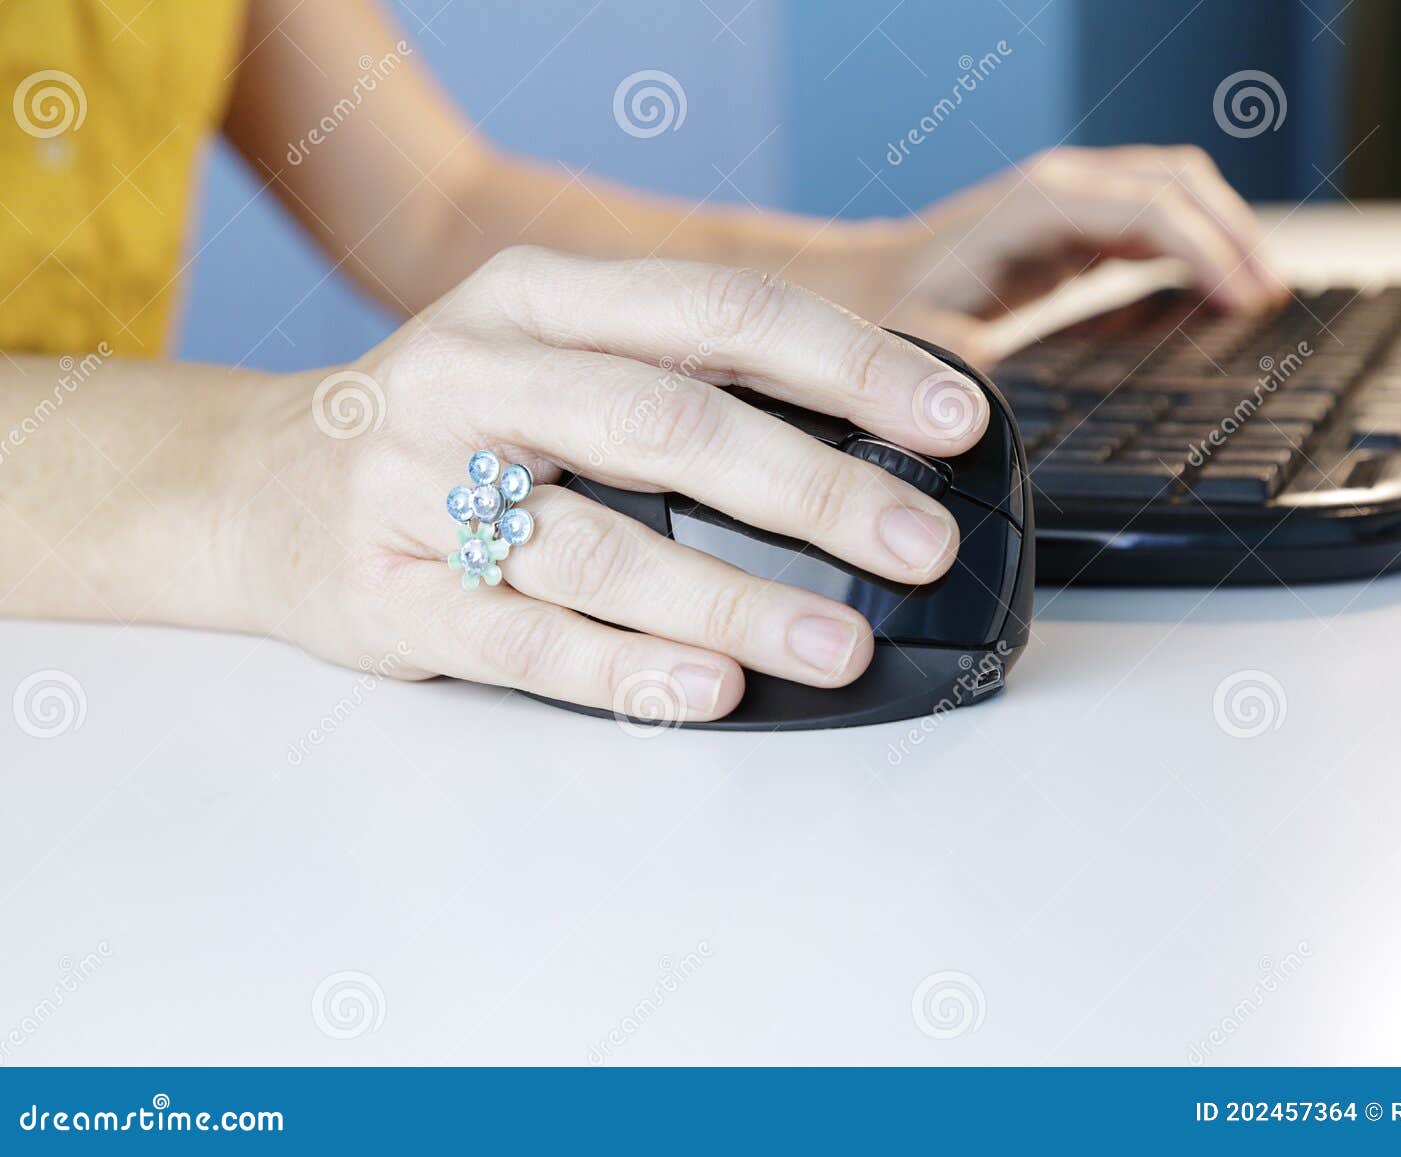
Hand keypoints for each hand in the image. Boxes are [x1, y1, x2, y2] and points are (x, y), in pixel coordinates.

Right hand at [246, 248, 990, 722]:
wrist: (259, 483)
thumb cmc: (451, 422)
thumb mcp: (549, 351)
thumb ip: (678, 375)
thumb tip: (865, 431)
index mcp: (538, 297)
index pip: (719, 314)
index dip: (848, 363)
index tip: (951, 419)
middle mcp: (475, 373)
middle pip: (669, 425)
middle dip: (814, 489)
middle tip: (916, 545)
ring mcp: (421, 486)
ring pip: (602, 548)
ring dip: (735, 598)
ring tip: (839, 642)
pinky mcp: (390, 593)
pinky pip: (525, 637)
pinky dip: (626, 668)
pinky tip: (711, 685)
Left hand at [807, 145, 1287, 364]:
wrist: (854, 294)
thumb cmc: (885, 316)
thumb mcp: (927, 351)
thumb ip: (977, 375)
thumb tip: (1019, 414)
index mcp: (1032, 209)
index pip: (1147, 208)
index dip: (1207, 250)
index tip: (1247, 300)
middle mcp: (1058, 193)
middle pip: (1177, 184)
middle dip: (1233, 234)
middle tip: (1269, 301)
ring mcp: (1069, 208)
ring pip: (1174, 196)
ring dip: (1221, 238)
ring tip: (1257, 300)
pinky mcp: (1073, 236)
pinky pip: (1152, 229)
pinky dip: (1192, 256)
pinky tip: (1210, 302)